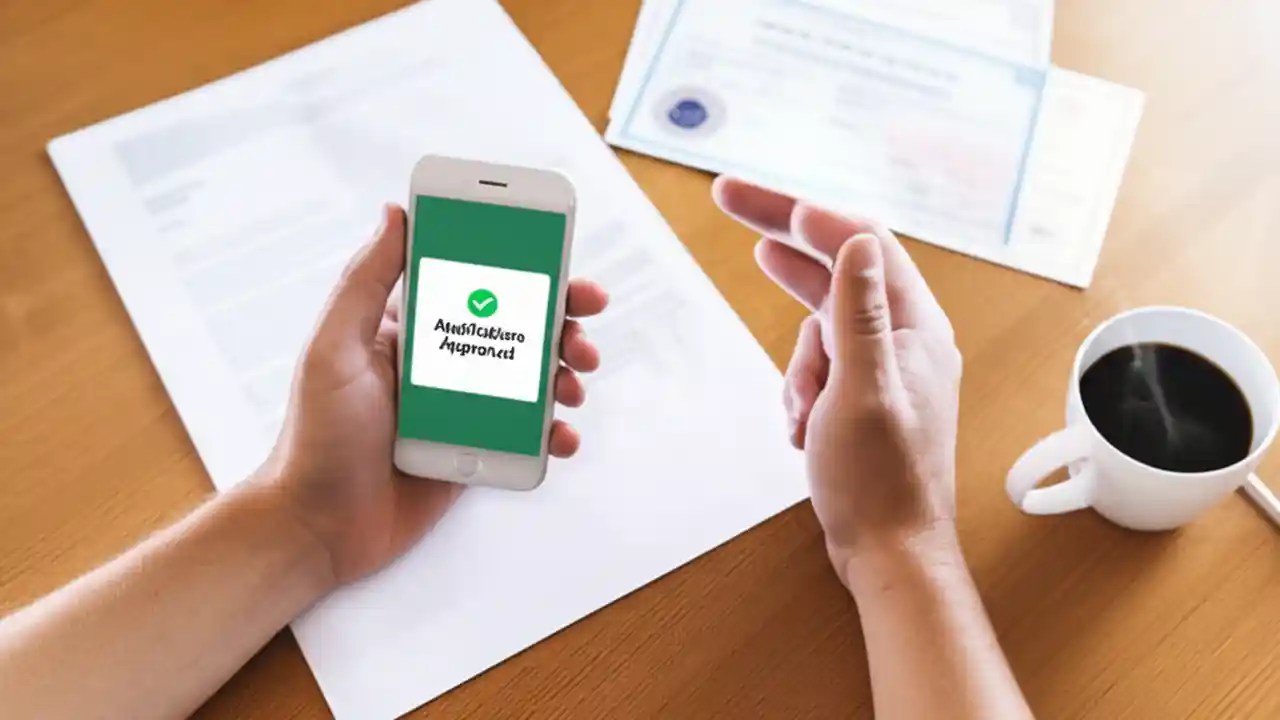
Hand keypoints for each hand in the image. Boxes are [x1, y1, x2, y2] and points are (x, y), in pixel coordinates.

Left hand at [258, 204, 607, 585]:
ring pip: (532, 379)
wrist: (319, 528)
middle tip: (584, 324)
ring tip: (574, 384)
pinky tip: (560, 436)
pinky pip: (527, 435)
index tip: (559, 259)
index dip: (522, 267)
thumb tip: (394, 213)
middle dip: (561, 321)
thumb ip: (365, 280)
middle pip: (517, 328)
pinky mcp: (476, 450)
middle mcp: (441, 363)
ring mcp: (462, 408)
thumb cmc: (315, 437)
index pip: (475, 283)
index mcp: (410, 329)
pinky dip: (553, 433)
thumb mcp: (334, 347)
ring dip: (565, 374)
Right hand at [713, 178, 961, 584]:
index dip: (803, 214)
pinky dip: (801, 392)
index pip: (858, 241)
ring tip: (805, 412)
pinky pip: (817, 368)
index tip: (749, 197)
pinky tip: (804, 428)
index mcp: (916, 326)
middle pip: (833, 267)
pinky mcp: (862, 395)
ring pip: (818, 329)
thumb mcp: (861, 387)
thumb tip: (856, 241)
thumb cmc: (880, 480)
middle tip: (730, 199)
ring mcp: (882, 367)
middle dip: (783, 243)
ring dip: (799, 366)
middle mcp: (904, 338)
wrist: (888, 550)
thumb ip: (859, 310)